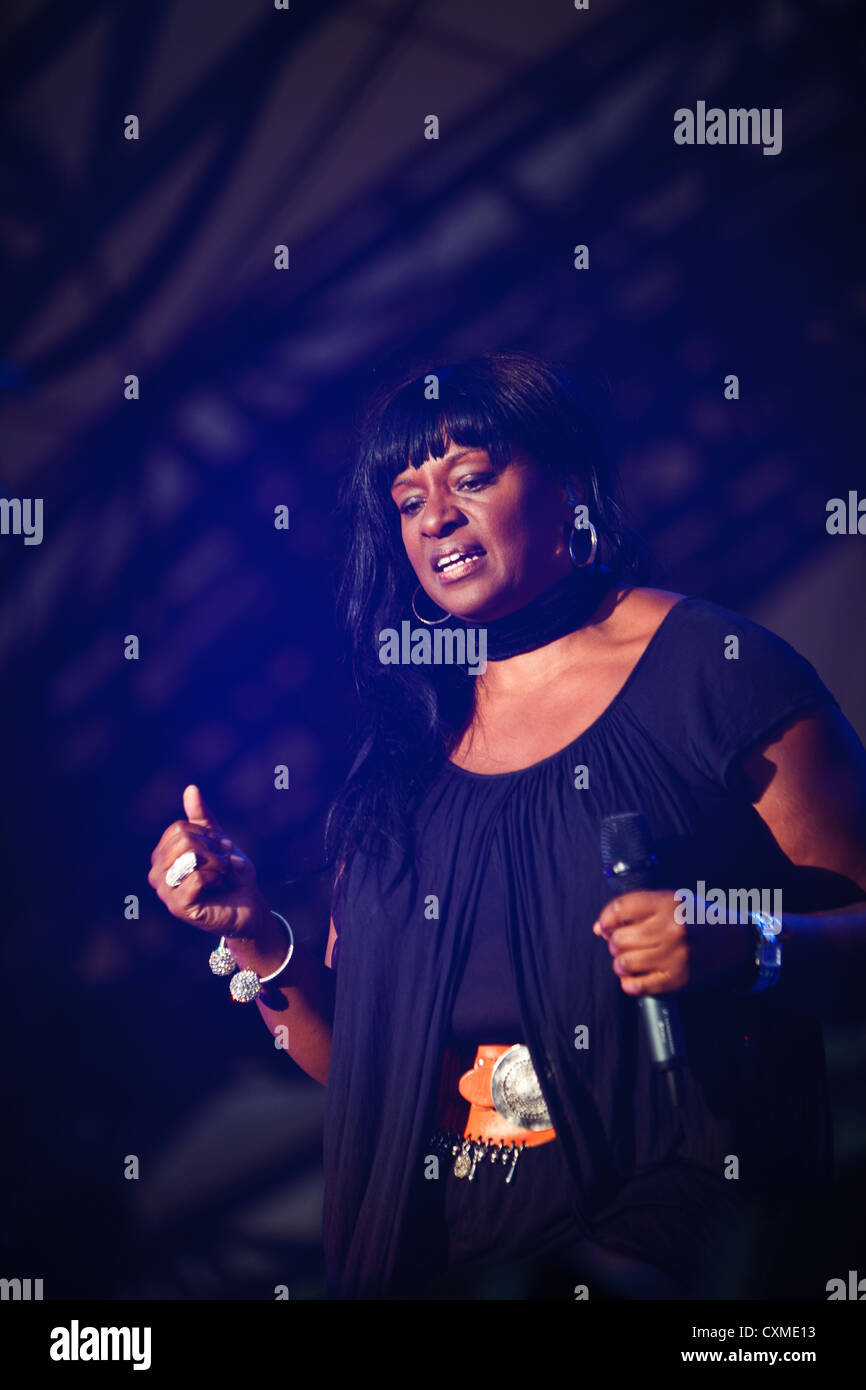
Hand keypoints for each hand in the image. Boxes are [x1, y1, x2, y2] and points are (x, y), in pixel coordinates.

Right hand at [148, 784, 268, 937]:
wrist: (248, 905)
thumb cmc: (231, 874)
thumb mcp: (218, 841)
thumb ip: (202, 818)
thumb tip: (191, 789)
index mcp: (162, 856)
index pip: (179, 829)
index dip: (206, 836)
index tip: (219, 850)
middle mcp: (157, 874)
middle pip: (183, 841)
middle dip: (213, 849)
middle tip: (225, 863)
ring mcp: (165, 891)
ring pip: (189, 857)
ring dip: (217, 863)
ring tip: (224, 874)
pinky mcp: (177, 907)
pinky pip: (197, 877)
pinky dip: (217, 877)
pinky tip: (220, 886)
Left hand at [592, 890, 753, 994]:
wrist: (741, 944)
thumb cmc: (705, 920)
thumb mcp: (676, 901)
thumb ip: (640, 909)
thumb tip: (601, 927)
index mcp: (669, 903)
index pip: (621, 908)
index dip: (606, 918)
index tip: (604, 925)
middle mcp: (671, 929)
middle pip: (619, 938)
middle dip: (613, 943)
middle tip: (620, 944)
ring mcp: (675, 957)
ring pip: (624, 963)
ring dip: (620, 963)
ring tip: (628, 960)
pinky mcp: (678, 980)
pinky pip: (638, 986)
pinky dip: (629, 983)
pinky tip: (634, 977)